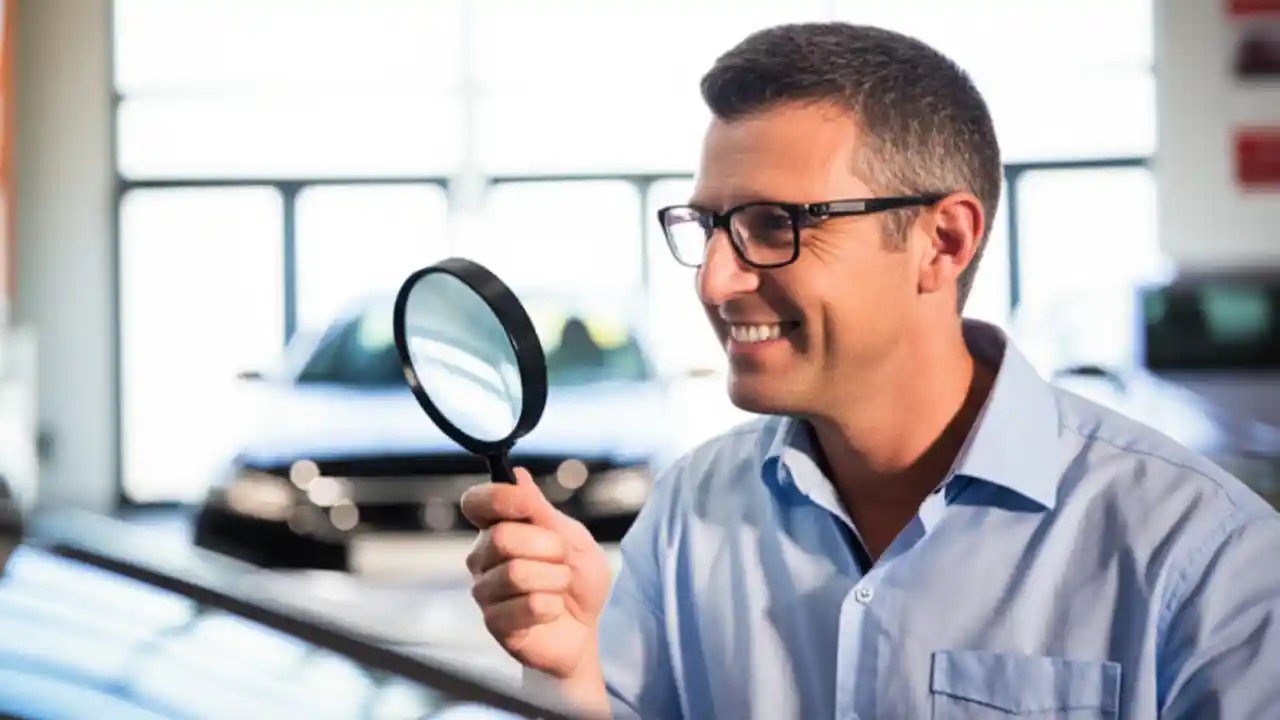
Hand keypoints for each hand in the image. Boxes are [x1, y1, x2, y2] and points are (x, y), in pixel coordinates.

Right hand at [461, 467, 612, 682]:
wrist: (587, 629)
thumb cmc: (577, 580)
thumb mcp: (571, 538)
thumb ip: (542, 511)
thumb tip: (517, 475)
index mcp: (498, 528)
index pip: (476, 503)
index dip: (498, 497)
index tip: (527, 504)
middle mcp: (483, 557)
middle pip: (503, 536)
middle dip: (548, 547)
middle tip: (563, 560)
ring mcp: (485, 591)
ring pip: (516, 572)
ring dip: (555, 579)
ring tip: (560, 588)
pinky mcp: (494, 623)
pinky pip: (528, 605)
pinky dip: (553, 606)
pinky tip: (552, 610)